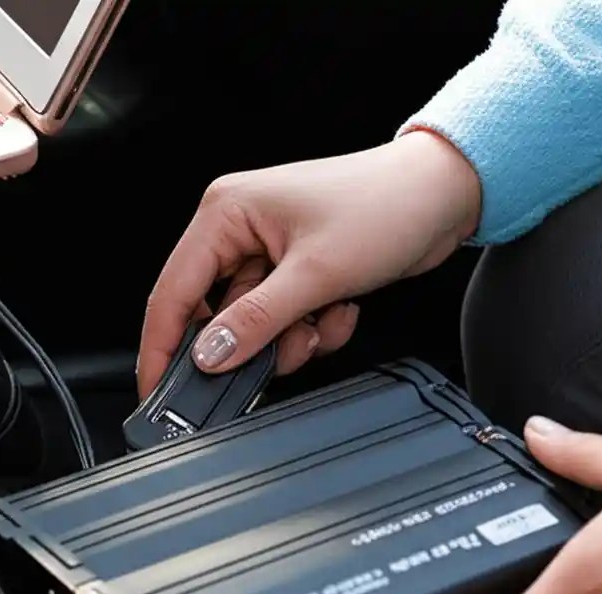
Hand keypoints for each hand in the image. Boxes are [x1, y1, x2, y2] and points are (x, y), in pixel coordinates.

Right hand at [136, 131, 480, 397]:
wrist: (443, 194)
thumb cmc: (384, 205)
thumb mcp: (315, 275)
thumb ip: (255, 321)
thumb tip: (209, 356)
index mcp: (225, 212)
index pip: (174, 291)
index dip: (162, 347)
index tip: (158, 390)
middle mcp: (238, 228)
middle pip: (215, 313)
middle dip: (254, 343)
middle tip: (281, 353)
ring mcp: (267, 250)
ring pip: (253, 324)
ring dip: (290, 337)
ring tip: (325, 320)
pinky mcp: (295, 268)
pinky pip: (282, 320)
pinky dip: (311, 327)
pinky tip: (341, 308)